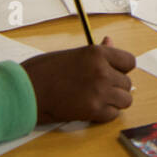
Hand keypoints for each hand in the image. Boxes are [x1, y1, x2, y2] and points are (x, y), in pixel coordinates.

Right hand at [21, 37, 135, 124]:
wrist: (27, 90)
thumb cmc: (44, 70)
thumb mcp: (73, 54)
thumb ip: (96, 52)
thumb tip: (110, 41)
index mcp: (97, 53)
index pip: (129, 62)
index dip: (122, 68)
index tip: (113, 72)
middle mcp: (102, 71)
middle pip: (127, 83)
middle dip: (116, 87)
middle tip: (99, 88)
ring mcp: (99, 92)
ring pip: (125, 100)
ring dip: (114, 101)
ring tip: (98, 99)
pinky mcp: (93, 111)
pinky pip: (113, 114)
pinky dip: (105, 114)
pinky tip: (92, 108)